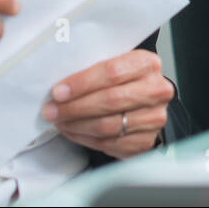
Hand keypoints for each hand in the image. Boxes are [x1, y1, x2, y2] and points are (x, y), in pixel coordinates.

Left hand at [42, 49, 173, 158]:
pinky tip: (73, 132)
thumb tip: (60, 86)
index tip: (58, 92)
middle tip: (51, 111)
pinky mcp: (146, 140)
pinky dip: (85, 139)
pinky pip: (109, 143)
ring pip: (108, 125)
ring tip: (59, 122)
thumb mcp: (115, 64)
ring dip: (77, 125)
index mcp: (147, 64)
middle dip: (74, 107)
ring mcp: (154, 117)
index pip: (112, 72)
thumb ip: (93, 70)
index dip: (82, 83)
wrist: (145, 101)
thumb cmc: (124, 81)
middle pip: (110, 100)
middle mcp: (157, 90)